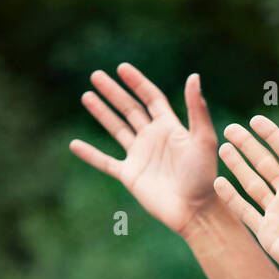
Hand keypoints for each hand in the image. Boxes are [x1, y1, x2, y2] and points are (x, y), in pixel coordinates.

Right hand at [70, 64, 219, 236]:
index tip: (122, 68)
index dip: (137, 83)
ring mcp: (140, 157)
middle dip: (114, 92)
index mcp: (170, 127)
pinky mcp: (131, 176)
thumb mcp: (203, 139)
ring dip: (102, 113)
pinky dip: (90, 154)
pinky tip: (74, 145)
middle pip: (130, 109)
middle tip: (96, 75)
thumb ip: (197, 109)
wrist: (196, 210)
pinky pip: (105, 163)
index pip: (151, 98)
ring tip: (87, 95)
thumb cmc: (204, 176)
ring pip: (117, 129)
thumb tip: (194, 76)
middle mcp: (153, 139)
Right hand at [214, 117, 278, 278]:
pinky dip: (231, 198)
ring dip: (237, 166)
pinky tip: (219, 182)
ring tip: (223, 148)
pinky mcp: (269, 234)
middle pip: (265, 165)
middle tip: (230, 128)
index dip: (272, 136)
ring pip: (252, 184)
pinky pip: (246, 212)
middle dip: (248, 146)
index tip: (256, 120)